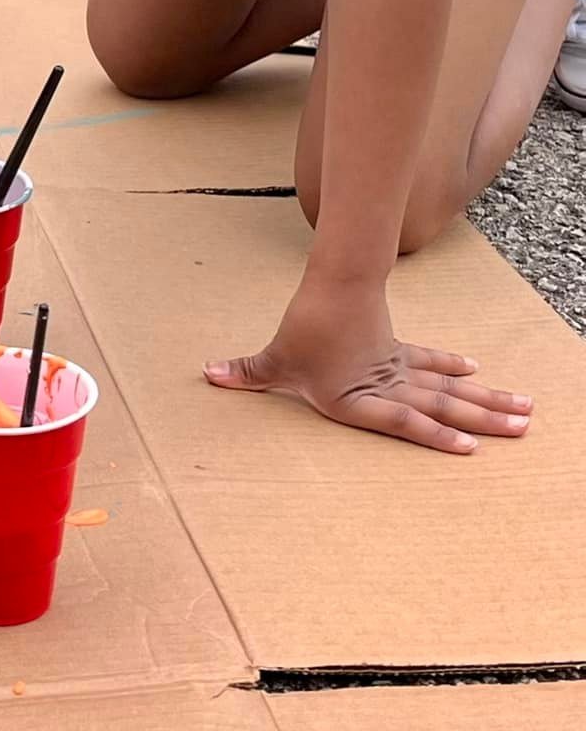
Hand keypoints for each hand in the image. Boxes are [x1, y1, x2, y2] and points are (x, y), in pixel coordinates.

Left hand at [206, 278, 533, 453]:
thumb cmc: (303, 327)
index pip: (401, 420)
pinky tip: (479, 375)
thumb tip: (208, 375)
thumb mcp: (275, 358)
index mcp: (359, 398)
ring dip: (485, 400)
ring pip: (448, 387)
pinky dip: (453, 368)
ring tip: (523, 412)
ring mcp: (397, 367)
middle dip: (482, 419)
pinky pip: (431, 363)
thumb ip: (248, 373)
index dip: (433, 435)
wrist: (332, 283)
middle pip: (441, 404)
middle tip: (523, 429)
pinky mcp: (397, 350)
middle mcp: (385, 386)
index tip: (470, 447)